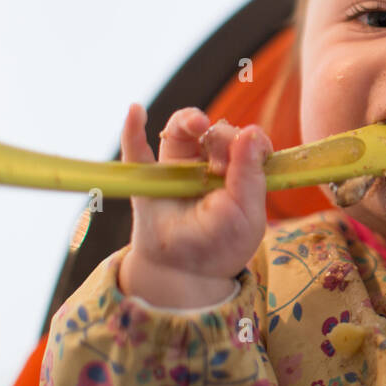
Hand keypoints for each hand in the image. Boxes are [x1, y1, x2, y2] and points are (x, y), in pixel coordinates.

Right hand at [118, 103, 272, 305]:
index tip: (254, 150)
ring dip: (188, 119)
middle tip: (220, 159)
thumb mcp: (247, 215)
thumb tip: (252, 131)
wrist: (187, 273)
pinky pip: (135, 149)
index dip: (250, 140)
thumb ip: (251, 176)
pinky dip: (132, 129)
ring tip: (196, 124)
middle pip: (215, 130)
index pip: (246, 140)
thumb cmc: (222, 244)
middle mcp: (208, 162)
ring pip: (182, 130)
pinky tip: (135, 111)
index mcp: (237, 170)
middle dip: (222, 136)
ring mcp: (177, 168)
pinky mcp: (148, 178)